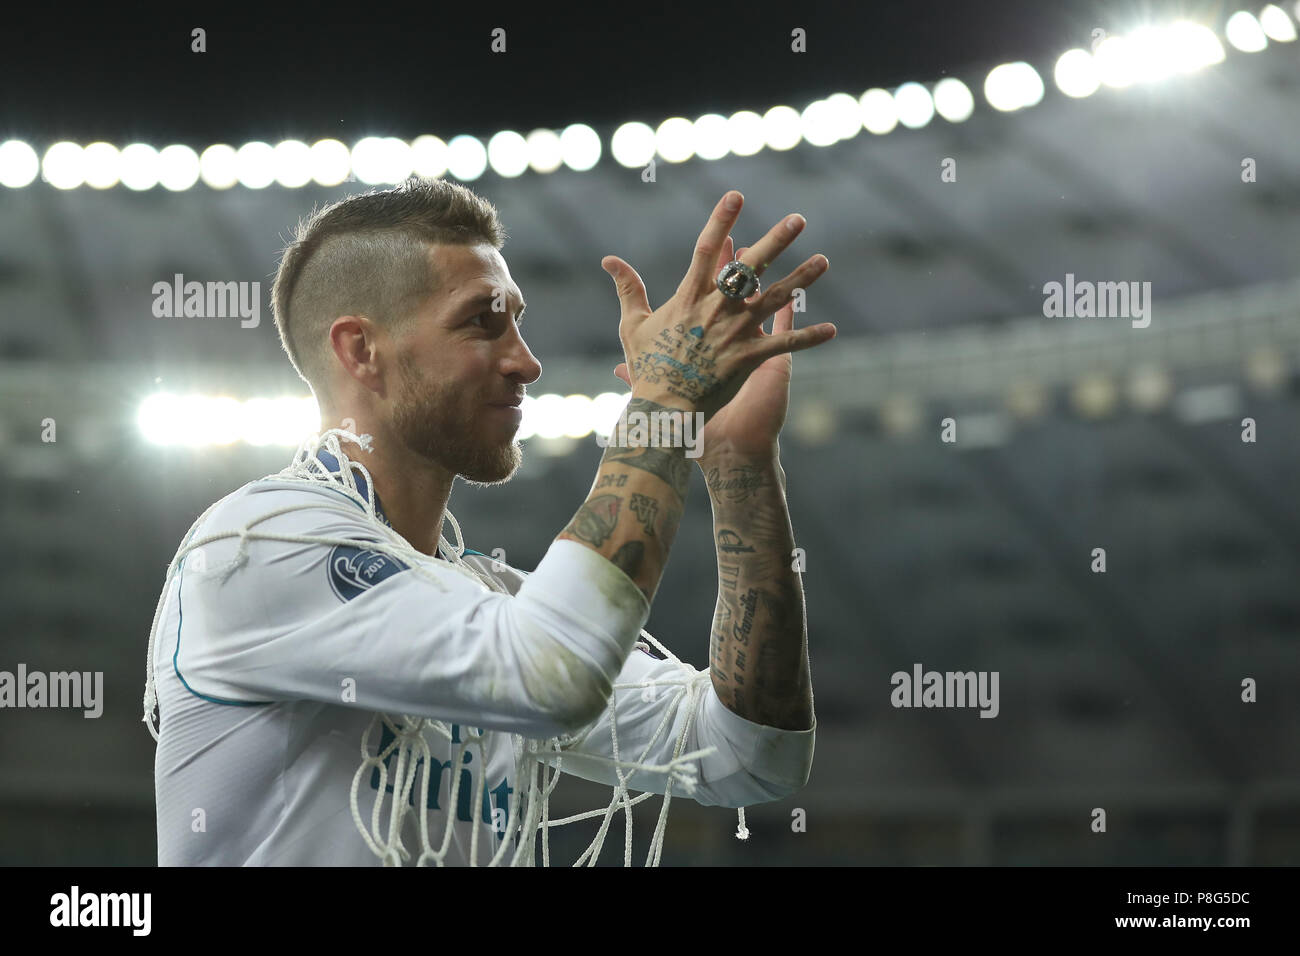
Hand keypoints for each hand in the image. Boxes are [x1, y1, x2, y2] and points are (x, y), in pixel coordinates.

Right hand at [602, 190, 833, 422]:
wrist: (662, 409)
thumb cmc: (647, 367)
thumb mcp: (633, 325)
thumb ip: (629, 288)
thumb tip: (609, 259)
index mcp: (689, 297)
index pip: (707, 250)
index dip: (721, 221)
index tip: (736, 196)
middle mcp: (716, 310)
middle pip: (750, 268)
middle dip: (776, 241)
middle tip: (799, 219)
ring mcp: (735, 333)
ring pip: (774, 299)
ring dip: (801, 279)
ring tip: (824, 260)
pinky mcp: (748, 359)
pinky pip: (784, 345)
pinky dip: (808, 338)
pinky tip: (833, 330)